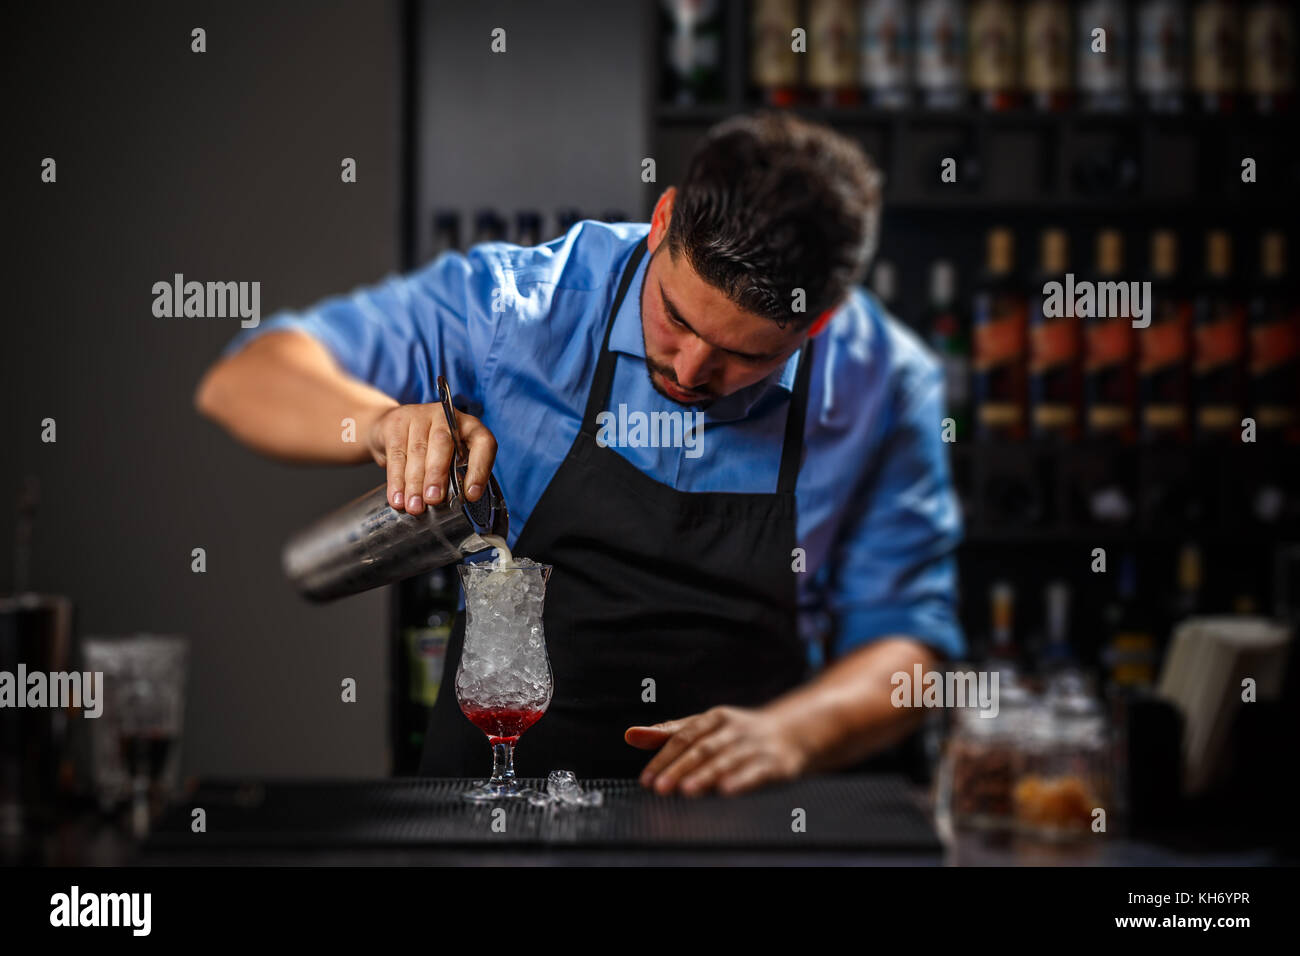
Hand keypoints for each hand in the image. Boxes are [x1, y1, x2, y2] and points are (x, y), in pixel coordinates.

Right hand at [365, 403, 497, 514]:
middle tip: (433, 499)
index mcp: (470, 427)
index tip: (471, 495)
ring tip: (414, 507)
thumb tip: (454, 503)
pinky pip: (397, 455)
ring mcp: (420, 416)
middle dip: (437, 475)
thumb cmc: (431, 450)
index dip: (480, 469)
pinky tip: (397, 498)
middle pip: (443, 443)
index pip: (483, 443)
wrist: (393, 427)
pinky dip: (396, 480)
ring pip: (417, 451)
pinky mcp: (396, 423)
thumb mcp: (450, 459)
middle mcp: (446, 417)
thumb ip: (455, 475)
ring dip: (415, 483)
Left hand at [626, 706, 809, 797]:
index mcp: (714, 718)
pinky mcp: (774, 764)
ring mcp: (754, 746)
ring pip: (727, 759)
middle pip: (702, 748)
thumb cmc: (739, 733)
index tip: (646, 778)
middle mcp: (733, 729)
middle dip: (679, 768)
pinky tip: (727, 790)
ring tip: (688, 789)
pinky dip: (741, 780)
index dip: (663, 756)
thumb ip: (669, 733)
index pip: (683, 736)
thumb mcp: (705, 727)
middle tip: (660, 787)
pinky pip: (756, 772)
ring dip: (706, 774)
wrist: (793, 733)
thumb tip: (631, 735)